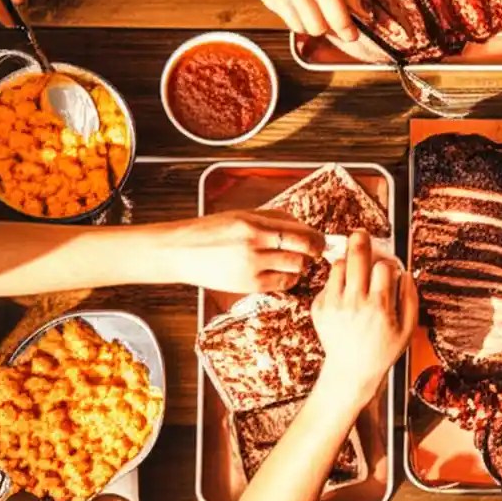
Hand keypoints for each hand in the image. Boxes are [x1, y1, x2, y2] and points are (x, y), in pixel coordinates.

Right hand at [161, 210, 323, 292]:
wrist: (179, 252)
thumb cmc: (211, 230)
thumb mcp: (243, 215)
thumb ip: (275, 219)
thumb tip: (305, 227)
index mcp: (254, 224)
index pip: (301, 233)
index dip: (318, 238)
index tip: (322, 240)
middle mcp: (254, 246)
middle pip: (303, 252)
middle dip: (314, 252)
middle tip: (314, 251)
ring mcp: (252, 268)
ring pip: (296, 269)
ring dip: (301, 265)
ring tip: (295, 260)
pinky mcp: (248, 285)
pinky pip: (282, 284)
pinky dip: (289, 278)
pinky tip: (282, 272)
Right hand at [242, 0, 358, 41]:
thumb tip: (363, 16)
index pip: (336, 19)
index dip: (347, 32)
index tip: (351, 35)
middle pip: (316, 29)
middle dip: (327, 27)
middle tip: (330, 16)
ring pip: (298, 27)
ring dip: (309, 21)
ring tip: (312, 3)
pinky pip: (283, 17)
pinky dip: (293, 12)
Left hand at [310, 230, 416, 404]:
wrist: (351, 370)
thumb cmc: (382, 350)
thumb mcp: (408, 329)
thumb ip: (410, 299)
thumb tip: (406, 274)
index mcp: (379, 306)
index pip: (383, 268)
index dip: (388, 264)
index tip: (388, 269)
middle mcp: (354, 303)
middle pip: (356, 258)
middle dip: (361, 240)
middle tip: (361, 233)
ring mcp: (334, 305)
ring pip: (338, 267)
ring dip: (348, 263)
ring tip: (355, 269)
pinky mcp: (319, 308)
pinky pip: (327, 283)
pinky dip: (337, 282)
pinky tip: (346, 294)